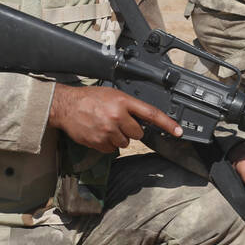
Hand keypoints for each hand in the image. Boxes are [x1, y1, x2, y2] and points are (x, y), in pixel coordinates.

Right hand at [49, 84, 180, 152]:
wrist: (65, 106)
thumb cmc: (90, 99)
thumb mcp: (113, 95)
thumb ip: (129, 106)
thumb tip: (145, 118)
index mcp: (123, 101)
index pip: (151, 114)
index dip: (167, 124)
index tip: (179, 132)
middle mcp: (117, 116)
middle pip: (139, 133)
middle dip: (131, 129)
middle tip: (117, 121)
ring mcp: (108, 130)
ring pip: (126, 142)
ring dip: (119, 137)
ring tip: (105, 125)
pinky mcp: (99, 142)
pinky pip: (113, 149)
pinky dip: (108, 144)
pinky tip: (99, 133)